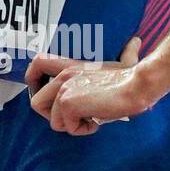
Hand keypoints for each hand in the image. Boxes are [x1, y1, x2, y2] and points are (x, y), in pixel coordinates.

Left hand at [24, 36, 151, 134]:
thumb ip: (125, 52)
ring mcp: (63, 89)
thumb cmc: (132, 77)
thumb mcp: (121, 61)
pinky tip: (97, 121)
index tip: (43, 93)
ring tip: (91, 117)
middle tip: (75, 117)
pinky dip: (83, 130)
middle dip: (54, 117)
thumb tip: (136, 41)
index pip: (37, 63)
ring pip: (53, 121)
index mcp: (71, 66)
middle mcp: (63, 76)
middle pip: (35, 103)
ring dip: (73, 125)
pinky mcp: (68, 103)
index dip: (33, 81)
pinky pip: (68, 128)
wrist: (136, 86)